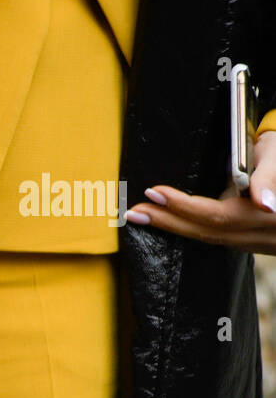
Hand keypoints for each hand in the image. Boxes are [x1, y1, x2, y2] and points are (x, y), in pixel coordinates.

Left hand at [127, 132, 275, 253]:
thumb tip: (263, 202)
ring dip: (174, 228)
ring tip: (144, 216)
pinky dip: (190, 229)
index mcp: (267, 213)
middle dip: (168, 222)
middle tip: (135, 212)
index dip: (183, 206)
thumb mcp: (274, 155)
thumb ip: (269, 178)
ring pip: (210, 239)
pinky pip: (216, 239)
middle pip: (208, 232)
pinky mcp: (253, 241)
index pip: (217, 215)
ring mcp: (259, 241)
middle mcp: (262, 233)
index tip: (154, 192)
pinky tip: (170, 222)